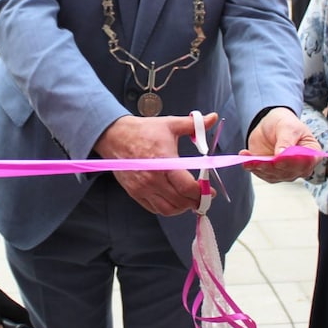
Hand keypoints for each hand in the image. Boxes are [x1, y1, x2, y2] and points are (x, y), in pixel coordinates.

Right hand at [94, 114, 208, 215]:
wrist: (115, 136)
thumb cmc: (142, 131)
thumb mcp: (170, 124)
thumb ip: (194, 125)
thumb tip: (213, 118)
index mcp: (164, 161)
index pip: (187, 187)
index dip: (202, 193)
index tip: (209, 191)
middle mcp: (153, 178)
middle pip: (180, 201)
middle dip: (196, 202)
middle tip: (203, 197)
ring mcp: (143, 188)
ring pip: (168, 209)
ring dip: (182, 208)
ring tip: (189, 200)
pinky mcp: (135, 193)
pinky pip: (155, 209)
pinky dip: (167, 208)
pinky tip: (174, 200)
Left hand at [241, 107, 321, 182]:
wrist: (271, 124)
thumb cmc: (285, 123)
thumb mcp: (288, 127)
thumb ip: (286, 141)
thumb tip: (281, 155)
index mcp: (312, 154)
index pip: (306, 163)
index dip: (293, 163)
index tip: (279, 159)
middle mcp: (300, 167)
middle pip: (288, 172)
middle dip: (272, 167)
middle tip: (260, 160)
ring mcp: (285, 171)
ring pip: (273, 175)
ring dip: (260, 167)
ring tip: (248, 158)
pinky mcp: (270, 172)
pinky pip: (261, 173)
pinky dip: (251, 166)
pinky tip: (245, 156)